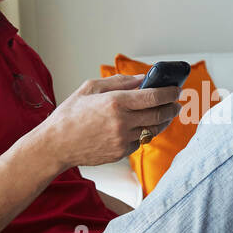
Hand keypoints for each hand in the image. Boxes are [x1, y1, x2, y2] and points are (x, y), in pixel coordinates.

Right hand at [40, 74, 181, 167]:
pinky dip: (144, 133)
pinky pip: (140, 142)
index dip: (170, 92)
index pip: (154, 96)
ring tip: (165, 114)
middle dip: (172, 108)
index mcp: (115, 102)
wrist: (55, 144)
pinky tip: (141, 127)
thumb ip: (120, 81)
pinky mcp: (120, 153)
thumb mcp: (90, 88)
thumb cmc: (70, 114)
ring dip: (162, 122)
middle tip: (176, 103)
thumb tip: (143, 79)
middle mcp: (122, 122)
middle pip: (159, 115)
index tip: (176, 89)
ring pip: (152, 130)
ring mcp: (122, 140)